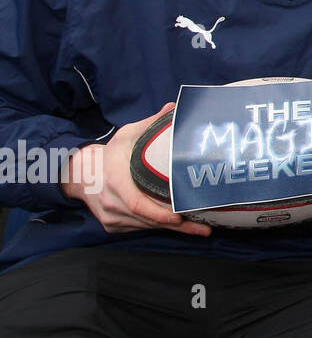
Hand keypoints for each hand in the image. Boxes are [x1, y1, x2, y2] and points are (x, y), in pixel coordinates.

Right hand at [62, 103, 211, 236]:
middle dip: (177, 226)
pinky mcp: (113, 226)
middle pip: (147, 220)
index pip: (137, 204)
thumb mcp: (126, 136)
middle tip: (203, 229)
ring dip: (172, 229)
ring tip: (199, 229)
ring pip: (145, 227)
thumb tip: (173, 108)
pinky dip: (158, 227)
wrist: (80, 174)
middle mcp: (112, 204)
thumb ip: (150, 124)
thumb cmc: (109, 154)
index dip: (159, 214)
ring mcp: (111, 218)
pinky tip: (180, 227)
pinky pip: (139, 228)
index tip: (178, 217)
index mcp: (115, 182)